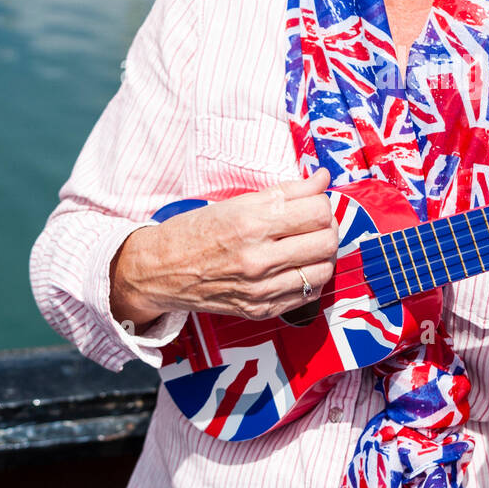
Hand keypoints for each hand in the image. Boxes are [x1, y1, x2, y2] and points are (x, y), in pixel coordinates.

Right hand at [110, 169, 337, 330]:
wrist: (161, 270)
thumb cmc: (196, 231)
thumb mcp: (237, 203)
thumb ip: (286, 191)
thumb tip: (321, 178)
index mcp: (251, 223)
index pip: (317, 211)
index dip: (321, 202)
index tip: (313, 201)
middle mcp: (258, 258)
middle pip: (326, 240)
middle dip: (327, 227)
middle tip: (315, 222)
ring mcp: (261, 288)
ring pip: (323, 269)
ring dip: (323, 254)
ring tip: (308, 244)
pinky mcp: (261, 309)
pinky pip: (308, 294)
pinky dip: (310, 277)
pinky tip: (297, 266)